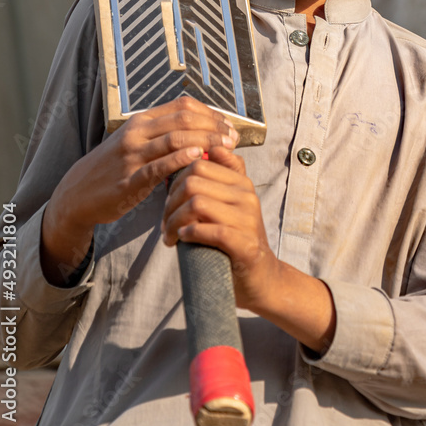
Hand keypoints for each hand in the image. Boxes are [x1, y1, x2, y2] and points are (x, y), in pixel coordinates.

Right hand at [41, 96, 238, 284]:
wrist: (78, 193)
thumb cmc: (113, 167)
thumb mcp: (135, 143)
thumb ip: (163, 135)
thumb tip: (199, 132)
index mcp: (141, 121)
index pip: (182, 106)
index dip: (210, 113)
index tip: (228, 124)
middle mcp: (137, 132)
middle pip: (183, 118)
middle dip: (213, 126)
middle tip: (233, 136)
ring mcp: (133, 155)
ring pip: (175, 138)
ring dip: (205, 140)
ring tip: (226, 145)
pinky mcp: (130, 179)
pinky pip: (159, 166)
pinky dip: (180, 159)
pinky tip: (198, 157)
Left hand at [161, 147, 278, 312]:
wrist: (260, 275)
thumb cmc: (237, 238)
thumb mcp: (231, 203)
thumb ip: (221, 177)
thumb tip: (210, 150)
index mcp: (241, 182)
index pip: (200, 164)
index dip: (176, 182)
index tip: (170, 202)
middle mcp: (246, 195)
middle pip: (193, 183)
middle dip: (171, 203)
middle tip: (165, 223)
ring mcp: (248, 219)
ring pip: (197, 204)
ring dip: (175, 221)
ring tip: (170, 235)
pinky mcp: (245, 244)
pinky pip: (211, 231)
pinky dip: (191, 233)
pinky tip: (183, 239)